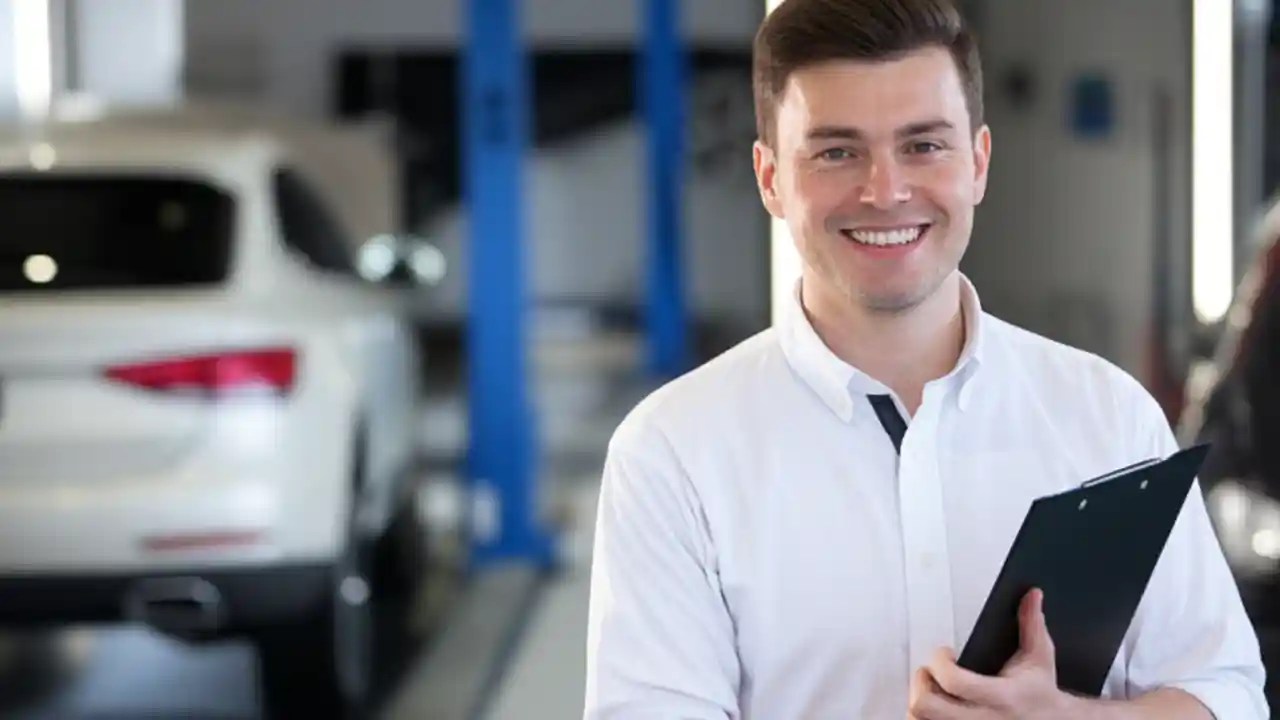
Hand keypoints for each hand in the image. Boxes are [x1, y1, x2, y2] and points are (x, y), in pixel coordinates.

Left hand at [908, 589, 1080, 719]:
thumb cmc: (1041, 694)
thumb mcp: (1040, 657)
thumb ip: (1032, 624)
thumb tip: (1032, 595)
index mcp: (1001, 697)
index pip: (953, 681)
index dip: (939, 662)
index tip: (945, 653)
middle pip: (926, 707)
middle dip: (921, 683)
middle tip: (929, 673)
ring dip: (918, 704)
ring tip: (932, 692)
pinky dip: (923, 719)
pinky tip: (935, 710)